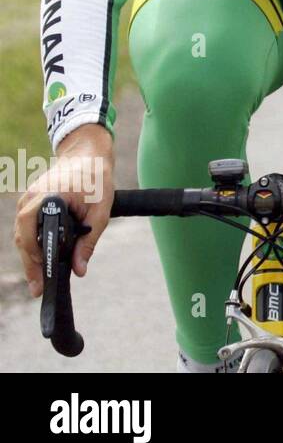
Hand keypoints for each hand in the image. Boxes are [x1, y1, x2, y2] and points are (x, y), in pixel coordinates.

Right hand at [14, 124, 114, 297]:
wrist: (88, 154)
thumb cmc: (96, 180)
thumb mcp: (100, 212)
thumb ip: (89, 241)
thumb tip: (79, 270)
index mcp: (48, 199)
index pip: (31, 234)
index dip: (35, 259)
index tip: (41, 278)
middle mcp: (31, 198)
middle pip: (22, 238)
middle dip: (30, 264)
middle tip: (37, 287)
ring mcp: (27, 198)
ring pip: (21, 233)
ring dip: (29, 254)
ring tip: (38, 278)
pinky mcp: (29, 200)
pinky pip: (25, 225)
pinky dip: (31, 241)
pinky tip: (40, 257)